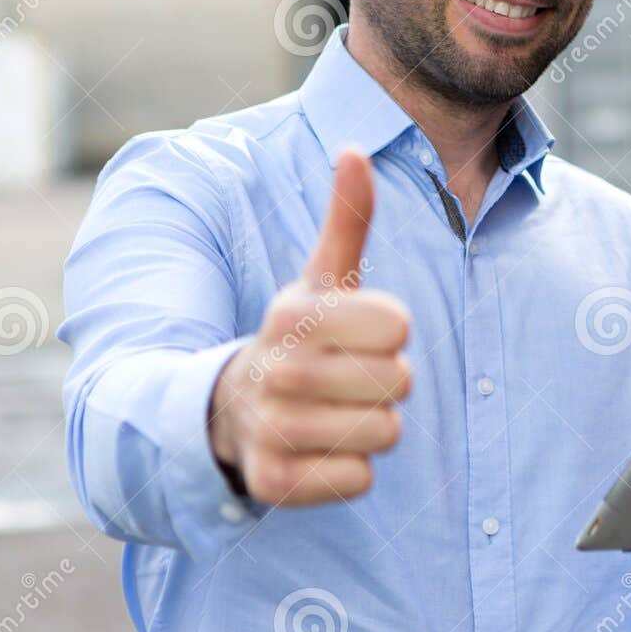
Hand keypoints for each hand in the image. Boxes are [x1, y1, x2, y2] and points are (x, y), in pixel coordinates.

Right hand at [207, 149, 411, 505]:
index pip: (400, 326)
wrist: (230, 410)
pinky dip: (351, 470)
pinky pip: (359, 480)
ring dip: (373, 426)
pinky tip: (319, 450)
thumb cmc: (300, 337)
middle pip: (399, 381)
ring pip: (385, 433)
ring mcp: (270, 427)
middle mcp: (277, 369)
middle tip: (347, 377)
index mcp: (294, 314)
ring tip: (334, 412)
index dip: (392, 331)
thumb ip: (346, 220)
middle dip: (385, 381)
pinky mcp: (273, 481)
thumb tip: (355, 150)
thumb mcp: (321, 278)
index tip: (357, 333)